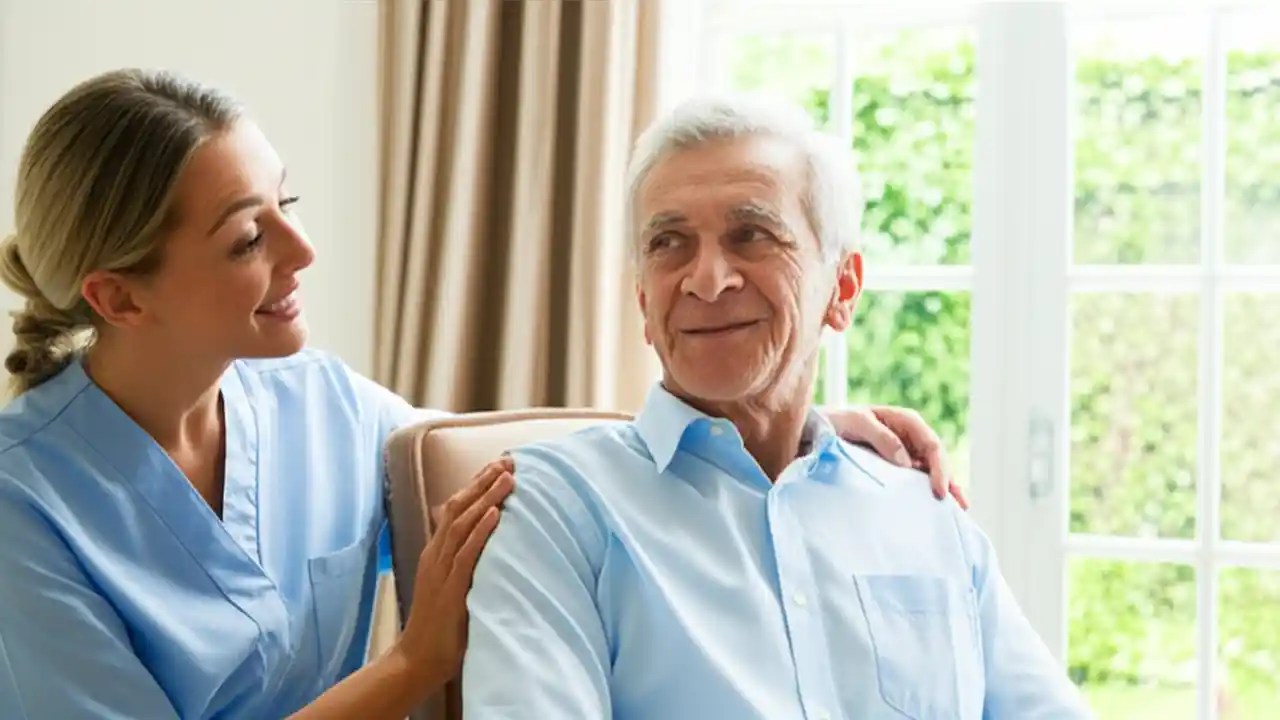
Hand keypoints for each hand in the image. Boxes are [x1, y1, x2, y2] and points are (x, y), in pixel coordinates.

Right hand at [396, 456, 514, 689]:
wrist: (416, 659)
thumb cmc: (439, 626)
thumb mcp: (450, 585)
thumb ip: (462, 562)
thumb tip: (485, 543)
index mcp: (436, 552)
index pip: (455, 508)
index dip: (476, 484)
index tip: (499, 465)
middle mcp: (436, 555)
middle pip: (458, 507)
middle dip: (484, 481)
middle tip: (508, 460)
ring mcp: (441, 571)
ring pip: (463, 524)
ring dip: (486, 497)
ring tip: (507, 477)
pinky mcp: (450, 589)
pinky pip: (466, 554)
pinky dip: (481, 531)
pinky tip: (496, 514)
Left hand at [825, 406, 966, 508]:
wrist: (820, 431)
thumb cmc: (838, 421)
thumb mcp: (857, 422)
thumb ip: (881, 438)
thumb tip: (906, 461)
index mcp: (905, 421)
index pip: (931, 444)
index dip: (939, 468)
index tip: (939, 491)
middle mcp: (911, 437)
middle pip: (937, 459)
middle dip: (949, 481)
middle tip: (956, 506)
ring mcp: (906, 453)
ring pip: (932, 471)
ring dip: (947, 487)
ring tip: (960, 510)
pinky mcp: (899, 468)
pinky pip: (919, 478)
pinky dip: (929, 490)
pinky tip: (940, 507)